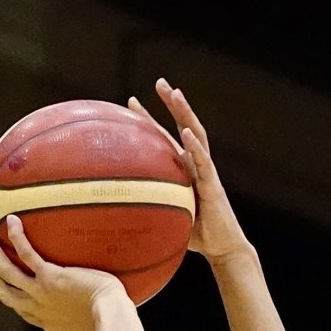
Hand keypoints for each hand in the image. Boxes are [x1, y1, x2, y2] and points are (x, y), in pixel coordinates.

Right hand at [0, 216, 126, 330]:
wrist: (110, 314)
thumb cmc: (111, 317)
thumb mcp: (94, 320)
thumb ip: (88, 313)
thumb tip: (98, 304)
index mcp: (49, 321)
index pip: (24, 312)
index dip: (11, 300)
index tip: (5, 291)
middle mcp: (39, 308)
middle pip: (6, 293)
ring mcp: (41, 292)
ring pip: (7, 271)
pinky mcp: (49, 276)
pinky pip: (26, 253)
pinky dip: (17, 237)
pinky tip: (12, 220)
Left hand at [128, 79, 248, 262]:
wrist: (222, 248)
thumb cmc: (194, 236)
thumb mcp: (163, 219)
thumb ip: (143, 211)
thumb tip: (109, 216)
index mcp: (183, 169)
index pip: (165, 137)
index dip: (149, 119)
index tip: (131, 102)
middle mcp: (195, 164)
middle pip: (184, 125)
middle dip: (173, 102)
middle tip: (160, 81)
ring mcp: (206, 172)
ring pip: (197, 135)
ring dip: (186, 113)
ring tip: (176, 94)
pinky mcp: (214, 185)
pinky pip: (204, 162)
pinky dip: (196, 146)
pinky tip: (187, 132)